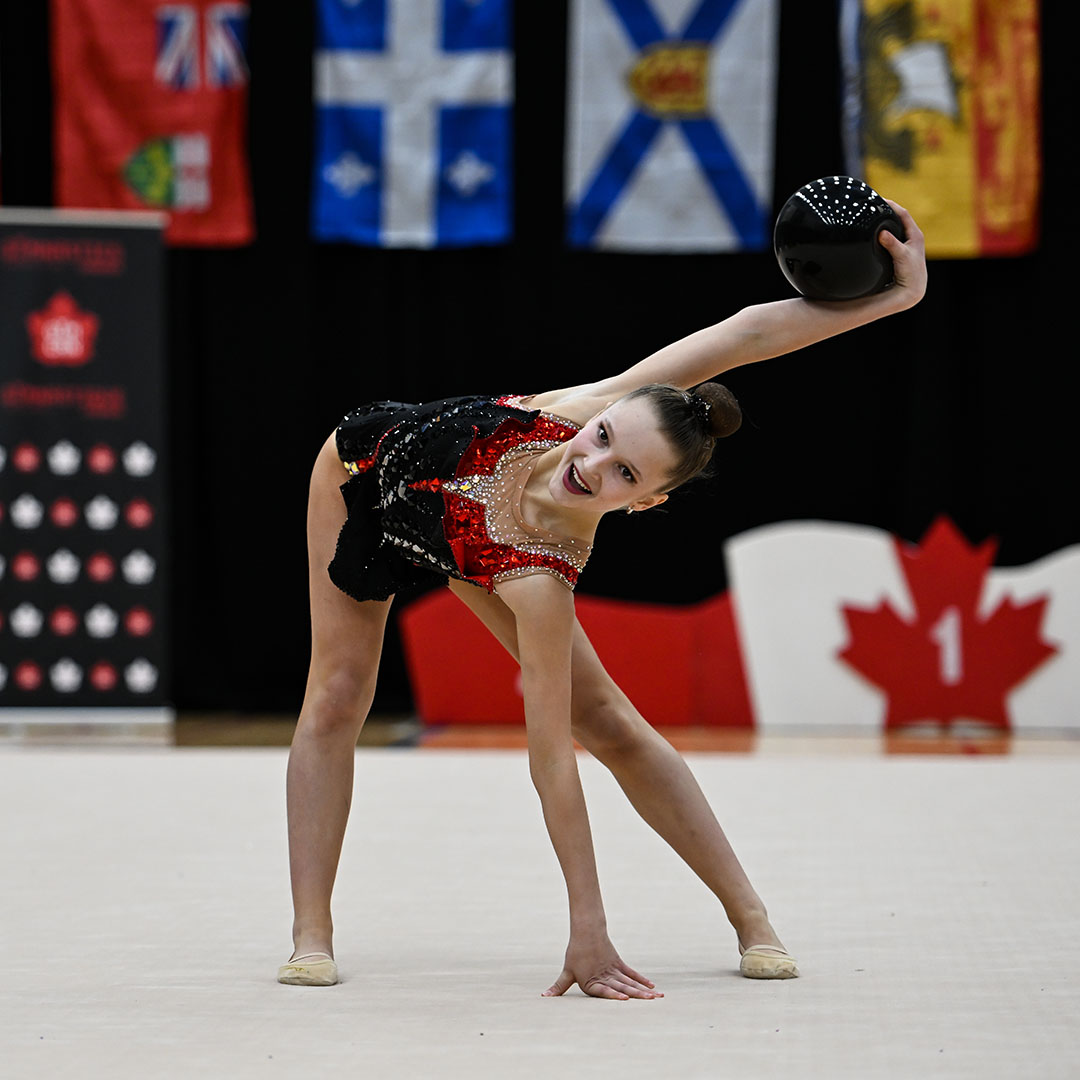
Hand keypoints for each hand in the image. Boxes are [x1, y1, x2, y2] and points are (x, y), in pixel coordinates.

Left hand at [542, 935, 662, 999]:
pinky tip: (652, 987)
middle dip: (637, 995)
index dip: (614, 995)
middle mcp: (605, 977)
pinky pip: (632, 973)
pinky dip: (642, 980)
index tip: (625, 998)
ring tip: (656, 997)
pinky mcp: (619, 964)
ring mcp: (614, 970)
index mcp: (592, 982)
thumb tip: (544, 996)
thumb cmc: (576, 953)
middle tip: (650, 1001)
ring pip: (630, 981)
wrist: (586, 931)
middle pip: (623, 987)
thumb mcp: (567, 971)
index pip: (604, 990)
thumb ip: (558, 987)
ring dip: (643, 990)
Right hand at [879, 200, 926, 307]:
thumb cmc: (910, 273)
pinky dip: (884, 232)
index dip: (892, 205)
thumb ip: (892, 244)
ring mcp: (906, 244)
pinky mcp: (900, 251)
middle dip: (888, 211)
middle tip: (874, 205)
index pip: (903, 213)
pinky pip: (891, 237)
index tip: (880, 199)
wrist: (912, 289)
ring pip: (895, 228)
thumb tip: (882, 232)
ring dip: (886, 221)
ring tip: (874, 216)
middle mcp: (912, 237)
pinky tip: (875, 233)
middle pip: (899, 218)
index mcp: (915, 234)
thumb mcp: (901, 256)